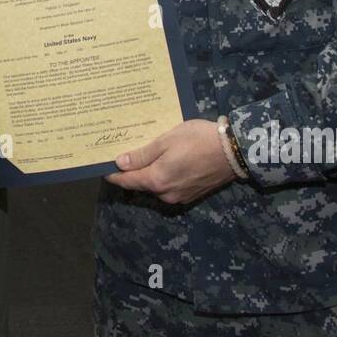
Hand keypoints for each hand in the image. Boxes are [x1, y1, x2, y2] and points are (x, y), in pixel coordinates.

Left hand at [104, 119, 234, 204]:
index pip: (127, 181)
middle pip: (141, 183)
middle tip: (124, 153)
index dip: (113, 173)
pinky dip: (165, 175)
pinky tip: (167, 161)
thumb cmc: (197, 140)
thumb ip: (142, 154)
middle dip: (132, 171)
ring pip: (157, 185)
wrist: (234, 151)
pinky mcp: (192, 194)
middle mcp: (165, 193)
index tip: (102, 166)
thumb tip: (120, 163)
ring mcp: (180, 196)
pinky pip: (170, 185)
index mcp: (156, 180)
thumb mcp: (167, 141)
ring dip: (150, 173)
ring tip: (145, 155)